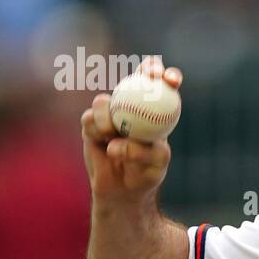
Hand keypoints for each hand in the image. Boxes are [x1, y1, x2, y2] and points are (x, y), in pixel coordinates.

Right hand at [81, 58, 181, 201]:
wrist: (123, 189)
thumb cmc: (147, 173)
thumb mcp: (155, 163)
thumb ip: (142, 151)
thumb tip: (117, 141)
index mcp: (156, 111)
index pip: (165, 86)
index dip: (168, 76)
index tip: (169, 79)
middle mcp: (133, 106)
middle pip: (139, 76)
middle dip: (146, 69)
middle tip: (149, 77)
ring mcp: (111, 112)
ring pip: (104, 101)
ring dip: (107, 118)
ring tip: (111, 135)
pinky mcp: (91, 123)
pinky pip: (89, 118)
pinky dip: (95, 129)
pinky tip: (101, 138)